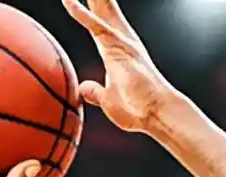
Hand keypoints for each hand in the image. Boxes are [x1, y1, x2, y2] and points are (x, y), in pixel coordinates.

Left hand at [62, 0, 174, 132]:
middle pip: (102, 5)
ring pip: (101, 7)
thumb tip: (84, 88)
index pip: (98, 18)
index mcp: (113, 48)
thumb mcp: (108, 100)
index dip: (89, 3)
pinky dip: (82, 14)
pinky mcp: (119, 49)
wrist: (156, 115)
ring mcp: (121, 41)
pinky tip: (69, 2)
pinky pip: (97, 27)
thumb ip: (95, 91)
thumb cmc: (137, 110)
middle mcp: (119, 38)